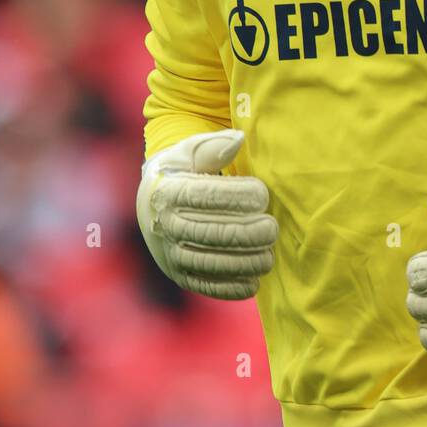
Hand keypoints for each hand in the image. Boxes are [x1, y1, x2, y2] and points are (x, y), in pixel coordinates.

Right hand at [136, 129, 276, 299]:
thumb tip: (238, 139)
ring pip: (209, 262)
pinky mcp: (179, 275)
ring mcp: (169, 254)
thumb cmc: (183, 171)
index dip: (235, 196)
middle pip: (209, 232)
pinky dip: (231, 287)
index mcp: (165, 191)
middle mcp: (163, 225)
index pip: (203, 195)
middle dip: (246, 232)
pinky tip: (254, 279)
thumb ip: (214, 145)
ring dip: (244, 261)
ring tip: (269, 254)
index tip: (262, 195)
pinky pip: (206, 285)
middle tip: (272, 227)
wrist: (154, 203)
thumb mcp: (191, 152)